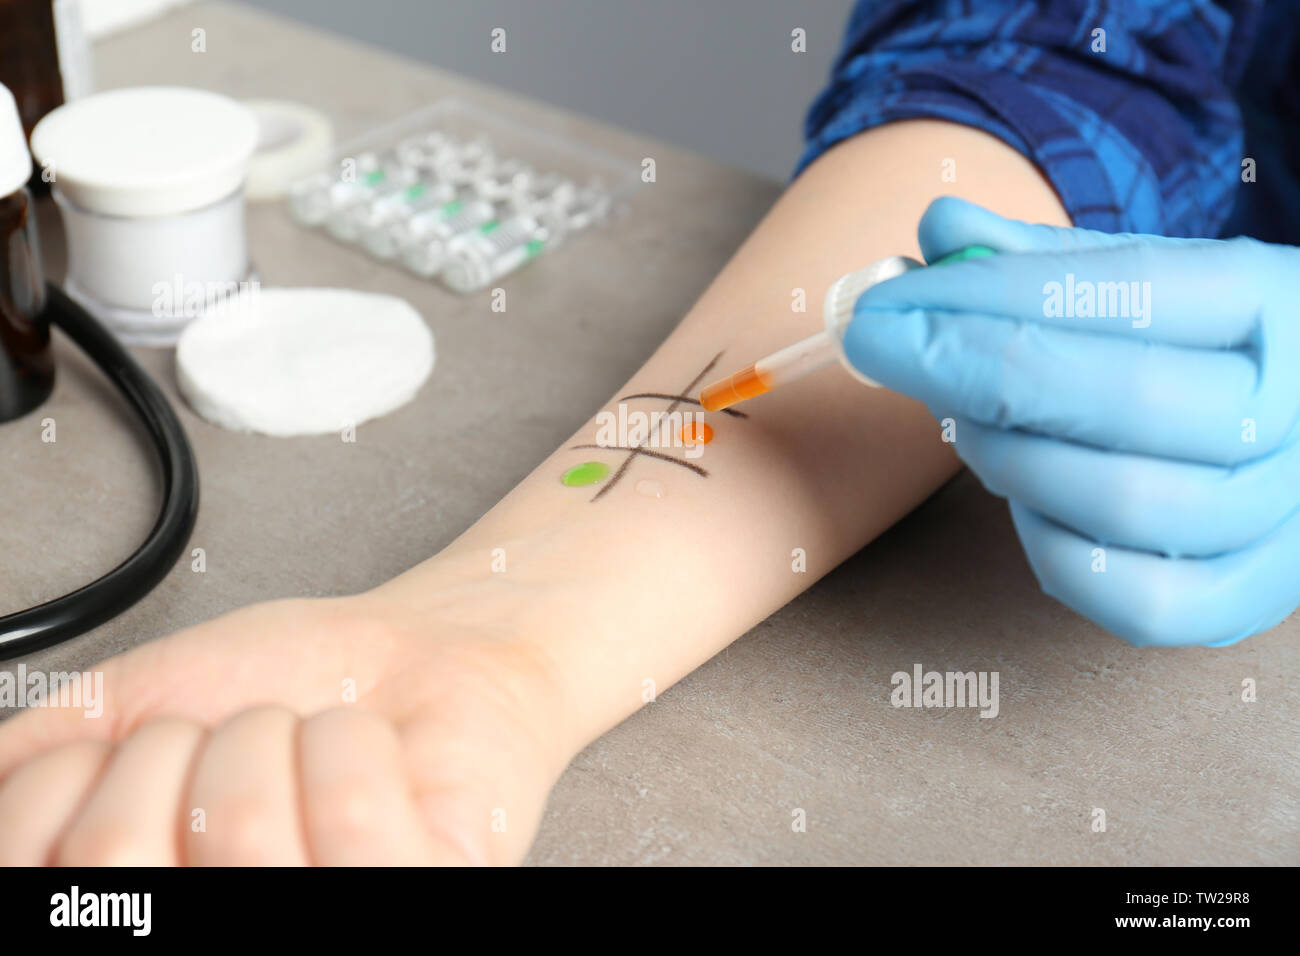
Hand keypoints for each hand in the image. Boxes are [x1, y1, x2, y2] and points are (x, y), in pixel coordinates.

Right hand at [0, 583, 571, 863]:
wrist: (412, 649)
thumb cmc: (287, 683)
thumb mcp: (132, 708)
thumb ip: (37, 761)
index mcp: (141, 893)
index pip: (31, 863)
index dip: (70, 776)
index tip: (137, 744)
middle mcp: (215, 918)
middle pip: (117, 852)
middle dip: (174, 750)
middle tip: (233, 741)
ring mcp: (321, 915)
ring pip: (236, 824)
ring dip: (272, 736)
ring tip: (308, 745)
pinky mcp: (419, 891)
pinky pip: (352, 814)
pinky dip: (352, 744)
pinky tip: (373, 756)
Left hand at [843, 197, 1299, 646]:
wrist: (1288, 428)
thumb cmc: (1193, 350)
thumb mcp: (1138, 282)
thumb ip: (1041, 261)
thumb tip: (942, 230)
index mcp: (1276, 302)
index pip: (1124, 292)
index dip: (986, 298)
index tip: (883, 306)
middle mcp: (1299, 412)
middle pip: (1123, 398)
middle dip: (975, 371)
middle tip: (888, 349)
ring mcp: (1283, 517)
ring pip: (1120, 501)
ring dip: (1007, 457)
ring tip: (965, 419)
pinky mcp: (1247, 600)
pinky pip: (1132, 600)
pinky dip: (1053, 549)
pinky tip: (1025, 500)